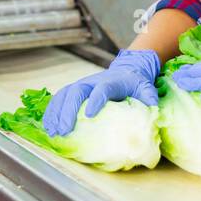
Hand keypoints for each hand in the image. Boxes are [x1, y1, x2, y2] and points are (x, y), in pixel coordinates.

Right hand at [42, 49, 160, 136]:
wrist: (127, 70)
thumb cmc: (135, 83)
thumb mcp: (146, 88)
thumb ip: (149, 97)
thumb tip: (152, 110)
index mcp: (112, 81)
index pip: (103, 88)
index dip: (96, 100)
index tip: (90, 115)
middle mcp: (93, 81)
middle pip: (77, 91)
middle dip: (68, 111)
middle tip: (64, 130)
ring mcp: (82, 85)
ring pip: (64, 95)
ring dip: (56, 112)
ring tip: (52, 131)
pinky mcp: (75, 90)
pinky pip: (60, 99)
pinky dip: (52, 111)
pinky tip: (48, 126)